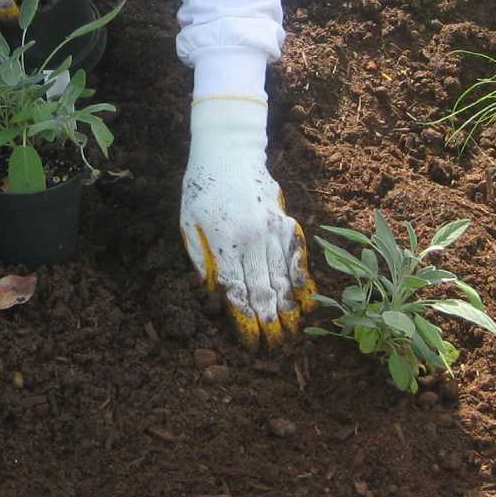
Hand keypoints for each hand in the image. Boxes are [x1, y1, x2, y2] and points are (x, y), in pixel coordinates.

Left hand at [179, 96, 311, 349]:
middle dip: (269, 322)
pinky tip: (307, 300)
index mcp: (223, 244)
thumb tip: (214, 294)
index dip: (246, 321)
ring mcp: (272, 230)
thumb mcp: (188, 223)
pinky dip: (302, 280)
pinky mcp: (285, 221)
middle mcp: (251, 240)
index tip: (252, 343)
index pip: (238, 293)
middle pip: (263, 290)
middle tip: (274, 347)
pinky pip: (297, 256)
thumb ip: (200, 260)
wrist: (229, 149)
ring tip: (293, 331)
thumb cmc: (202, 188)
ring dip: (288, 308)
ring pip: (283, 277)